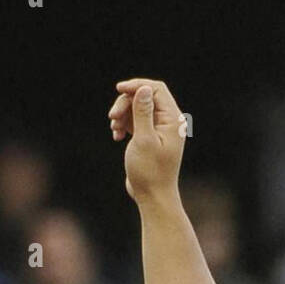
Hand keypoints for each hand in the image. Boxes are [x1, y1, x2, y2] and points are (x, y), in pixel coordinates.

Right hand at [108, 78, 185, 203]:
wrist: (153, 198)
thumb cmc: (150, 172)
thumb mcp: (144, 139)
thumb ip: (143, 112)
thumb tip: (143, 88)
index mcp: (172, 120)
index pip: (155, 89)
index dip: (137, 86)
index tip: (119, 89)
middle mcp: (168, 122)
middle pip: (144, 97)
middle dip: (126, 104)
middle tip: (111, 117)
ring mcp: (158, 130)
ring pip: (137, 109)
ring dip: (122, 115)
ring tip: (113, 129)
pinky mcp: (148, 138)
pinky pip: (134, 121)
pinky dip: (123, 125)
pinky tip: (116, 136)